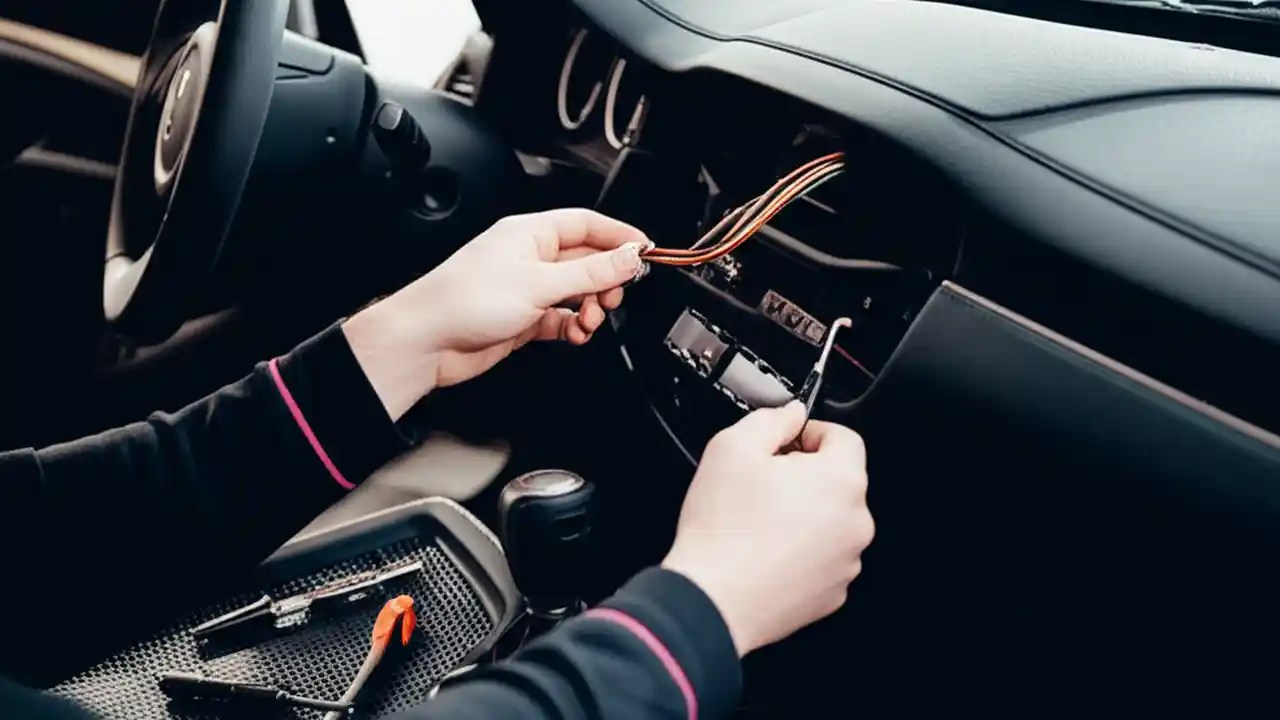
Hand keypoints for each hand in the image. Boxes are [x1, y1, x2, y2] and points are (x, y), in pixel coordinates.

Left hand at [343, 209, 648, 418]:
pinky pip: (561, 318)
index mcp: (531, 234)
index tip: (645, 251)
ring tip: (589, 320)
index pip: (587, 224)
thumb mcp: (540, 283)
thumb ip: (590, 272)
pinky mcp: (523, 317)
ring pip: (577, 292)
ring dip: (591, 308)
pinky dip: (573, 327)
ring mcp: (526, 288)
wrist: (427, 341)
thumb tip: (628, 258)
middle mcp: (530, 258)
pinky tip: (574, 334)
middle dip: (606, 280)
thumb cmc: (464, 301)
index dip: (619, 236)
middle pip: (587, 260)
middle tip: (613, 296)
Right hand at [661, 402, 872, 655]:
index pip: (844, 437)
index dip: (809, 434)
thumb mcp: (732, 446)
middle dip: (803, 476)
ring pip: (829, 521)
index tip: (784, 444)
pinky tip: (763, 552)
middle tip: (761, 485)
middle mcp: (855, 522)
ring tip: (758, 523)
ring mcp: (847, 561)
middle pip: (837, 481)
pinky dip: (799, 551)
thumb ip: (771, 419)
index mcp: (840, 480)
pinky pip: (821, 557)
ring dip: (802, 515)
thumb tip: (791, 415)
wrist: (712, 600)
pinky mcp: (832, 593)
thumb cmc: (722, 530)